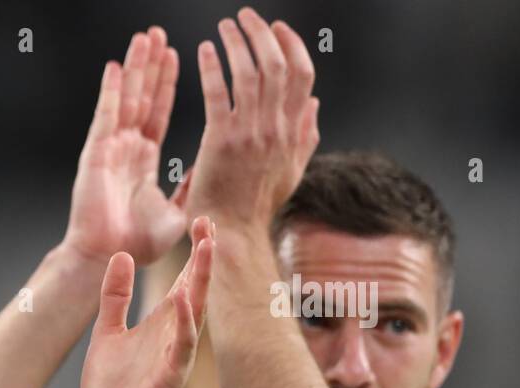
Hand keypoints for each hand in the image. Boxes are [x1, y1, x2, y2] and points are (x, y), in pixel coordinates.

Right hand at [61, 27, 188, 266]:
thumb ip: (189, 189)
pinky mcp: (97, 153)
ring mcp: (110, 149)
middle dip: (151, 66)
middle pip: (142, 98)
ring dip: (135, 68)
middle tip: (158, 35)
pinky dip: (112, 91)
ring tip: (143, 39)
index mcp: (142, 162)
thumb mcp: (175, 214)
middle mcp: (125, 150)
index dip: (166, 85)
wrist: (107, 259)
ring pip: (126, 99)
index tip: (176, 57)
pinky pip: (107, 116)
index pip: (157, 114)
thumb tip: (206, 171)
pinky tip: (117, 67)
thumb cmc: (136, 245)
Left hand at [81, 217, 214, 387]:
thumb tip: (123, 256)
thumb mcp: (107, 331)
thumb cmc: (112, 386)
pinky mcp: (170, 377)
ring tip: (207, 249)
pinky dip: (185, 325)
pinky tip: (186, 302)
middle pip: (196, 289)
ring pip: (196, 313)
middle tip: (209, 223)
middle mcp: (175, 335)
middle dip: (203, 258)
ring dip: (202, 282)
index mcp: (162, 323)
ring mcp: (175, 355)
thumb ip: (116, 297)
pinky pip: (182, 347)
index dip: (193, 252)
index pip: (184, 280)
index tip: (200, 219)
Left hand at [186, 8, 318, 228]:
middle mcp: (276, 129)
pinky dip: (213, 67)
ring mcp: (249, 134)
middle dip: (263, 34)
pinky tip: (205, 50)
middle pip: (278, 66)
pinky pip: (218, 93)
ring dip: (238, 42)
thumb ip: (305, 136)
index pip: (303, 75)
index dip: (292, 46)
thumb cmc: (256, 206)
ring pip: (251, 73)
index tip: (278, 28)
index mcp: (294, 132)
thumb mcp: (291, 171)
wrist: (232, 234)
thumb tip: (314, 103)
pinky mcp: (220, 142)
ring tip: (226, 25)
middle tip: (246, 16)